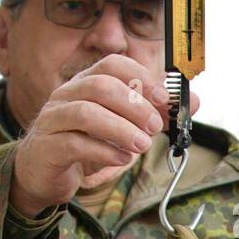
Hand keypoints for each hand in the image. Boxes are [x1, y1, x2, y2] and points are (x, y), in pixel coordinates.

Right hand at [9, 55, 199, 217]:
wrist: (44, 173)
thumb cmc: (85, 143)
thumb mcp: (123, 126)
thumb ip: (156, 113)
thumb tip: (193, 102)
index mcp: (86, 83)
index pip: (112, 65)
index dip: (141, 78)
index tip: (164, 99)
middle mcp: (66, 95)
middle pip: (100, 86)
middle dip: (134, 105)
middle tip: (155, 127)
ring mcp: (53, 120)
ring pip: (85, 112)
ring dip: (120, 128)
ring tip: (142, 146)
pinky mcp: (46, 147)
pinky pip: (74, 143)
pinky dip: (102, 150)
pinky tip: (121, 159)